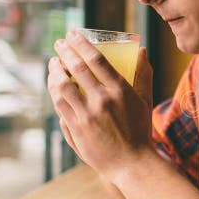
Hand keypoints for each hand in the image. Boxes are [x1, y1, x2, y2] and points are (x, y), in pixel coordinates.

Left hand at [47, 31, 153, 197]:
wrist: (131, 163)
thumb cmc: (140, 130)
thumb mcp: (145, 100)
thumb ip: (143, 73)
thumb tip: (141, 50)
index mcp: (121, 91)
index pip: (96, 59)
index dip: (81, 44)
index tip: (73, 34)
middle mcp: (102, 101)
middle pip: (76, 69)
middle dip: (64, 52)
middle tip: (59, 43)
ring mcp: (86, 116)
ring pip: (62, 86)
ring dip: (54, 70)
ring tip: (53, 62)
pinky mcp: (75, 129)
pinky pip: (59, 104)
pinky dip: (54, 90)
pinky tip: (53, 84)